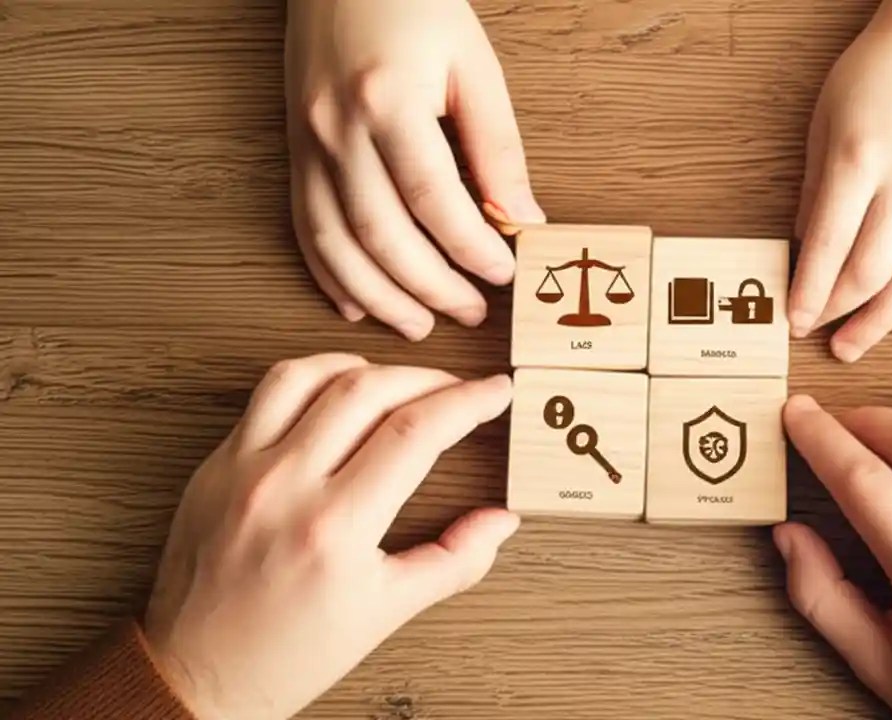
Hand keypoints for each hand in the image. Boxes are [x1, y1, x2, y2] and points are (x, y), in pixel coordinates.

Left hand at [144, 354, 517, 719]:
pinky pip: (267, 394)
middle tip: (459, 389)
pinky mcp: (216, 465)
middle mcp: (285, 488)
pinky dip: (313, 376)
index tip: (494, 392)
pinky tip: (339, 391)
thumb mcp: (386, 612)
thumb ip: (454, 561)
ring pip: (312, 375)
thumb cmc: (286, 653)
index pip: (415, 433)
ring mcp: (243, 470)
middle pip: (370, 391)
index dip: (466, 402)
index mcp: (334, 529)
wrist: (196, 675)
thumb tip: (500, 520)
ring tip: (401, 383)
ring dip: (369, 368)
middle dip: (429, 379)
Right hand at [286, 0, 543, 339]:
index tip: (503, 274)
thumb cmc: (413, 5)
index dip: (471, 248)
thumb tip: (523, 218)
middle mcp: (337, 128)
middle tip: (471, 312)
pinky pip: (304, 227)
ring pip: (335, 243)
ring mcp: (306, 142)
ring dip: (379, 296)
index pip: (434, 200)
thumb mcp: (474, 65)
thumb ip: (497, 147)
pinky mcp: (293, 150)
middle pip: (382, 234)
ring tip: (419, 324)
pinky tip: (357, 304)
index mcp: (387, 100)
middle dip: (430, 287)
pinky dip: (330, 274)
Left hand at [789, 0, 891, 360]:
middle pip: (872, 271)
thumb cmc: (874, 78)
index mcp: (860, 162)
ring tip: (853, 345)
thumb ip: (814, 193)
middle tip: (818, 336)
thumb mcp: (824, 125)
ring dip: (882, 321)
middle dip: (838, 313)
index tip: (792, 322)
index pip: (830, 247)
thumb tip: (804, 254)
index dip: (809, 293)